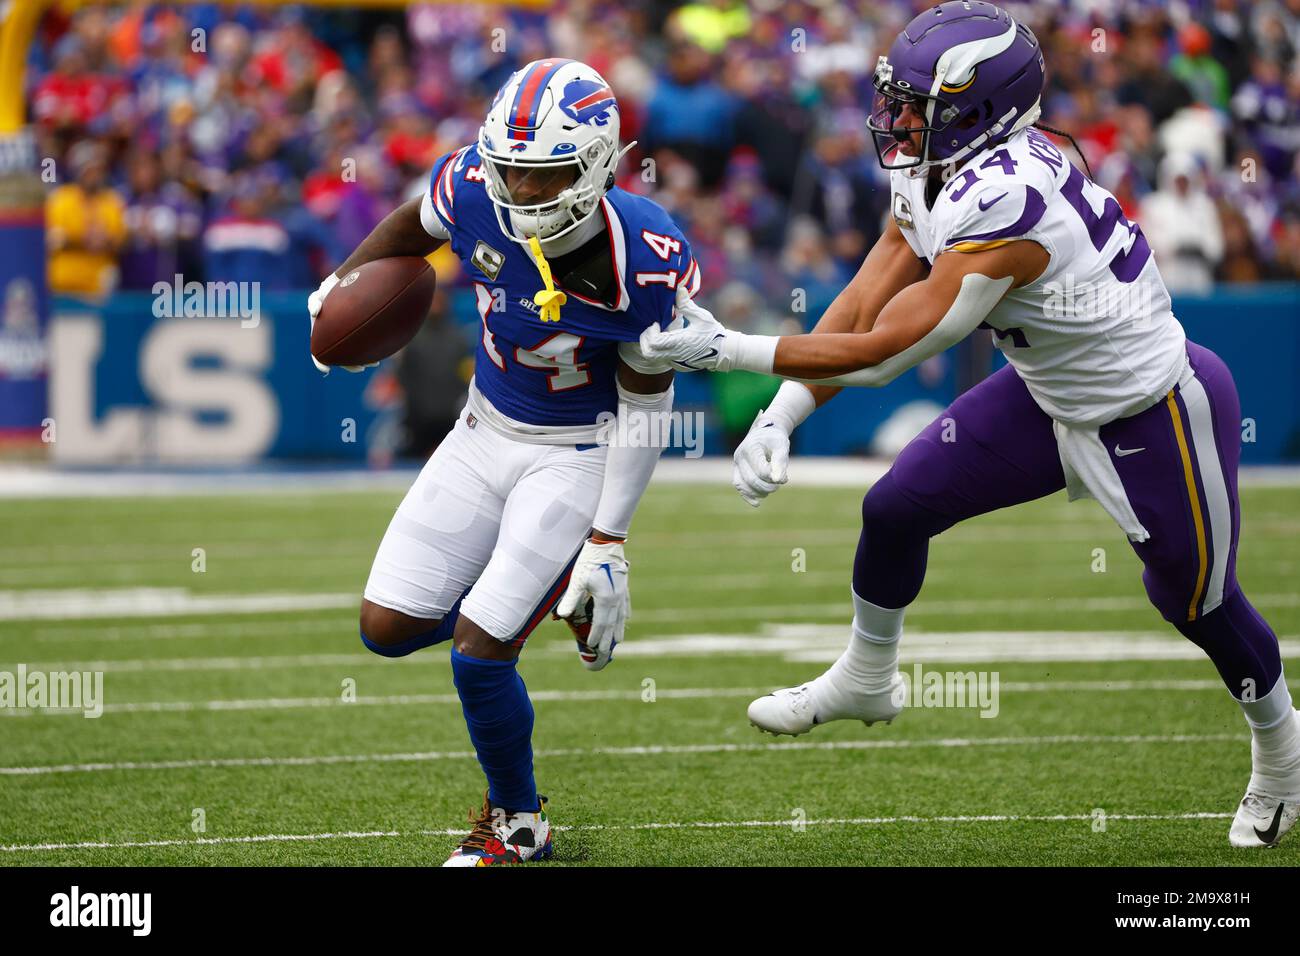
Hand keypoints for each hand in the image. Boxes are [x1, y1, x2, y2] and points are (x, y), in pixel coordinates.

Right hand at [308, 272, 373, 373]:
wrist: (343, 286)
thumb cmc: (328, 293)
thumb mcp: (318, 295)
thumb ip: (313, 302)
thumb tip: (315, 312)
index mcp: (321, 337)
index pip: (317, 354)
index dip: (320, 363)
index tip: (326, 370)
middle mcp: (334, 340)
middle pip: (341, 359)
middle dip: (350, 366)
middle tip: (361, 368)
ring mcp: (347, 338)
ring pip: (354, 355)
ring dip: (364, 361)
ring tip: (374, 363)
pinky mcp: (358, 334)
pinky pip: (364, 346)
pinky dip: (370, 350)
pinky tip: (380, 352)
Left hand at [555, 537, 629, 670]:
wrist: (607, 543)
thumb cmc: (590, 560)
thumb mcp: (577, 580)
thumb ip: (571, 599)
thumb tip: (562, 616)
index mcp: (605, 599)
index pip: (601, 622)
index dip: (597, 635)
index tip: (593, 646)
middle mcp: (616, 598)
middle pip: (613, 622)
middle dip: (609, 638)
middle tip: (606, 651)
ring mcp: (622, 592)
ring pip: (621, 615)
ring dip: (619, 628)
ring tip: (618, 640)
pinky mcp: (624, 585)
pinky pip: (626, 604)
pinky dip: (625, 613)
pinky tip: (626, 618)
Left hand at [639, 284, 729, 371]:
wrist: (724, 351)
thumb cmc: (713, 332)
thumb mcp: (701, 316)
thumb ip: (687, 304)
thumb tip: (680, 288)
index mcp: (680, 342)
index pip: (655, 342)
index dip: (651, 332)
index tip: (656, 323)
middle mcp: (676, 355)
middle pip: (648, 352)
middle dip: (645, 340)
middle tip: (652, 329)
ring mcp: (676, 362)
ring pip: (653, 358)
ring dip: (651, 346)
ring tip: (659, 334)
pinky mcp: (677, 366)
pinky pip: (662, 359)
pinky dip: (659, 350)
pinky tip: (668, 340)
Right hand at [733, 414, 790, 506]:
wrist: (764, 433)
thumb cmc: (775, 439)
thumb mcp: (782, 446)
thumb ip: (781, 462)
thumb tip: (779, 481)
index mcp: (750, 448)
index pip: (761, 470)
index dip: (774, 478)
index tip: (785, 478)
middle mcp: (739, 456)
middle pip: (752, 480)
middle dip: (768, 486)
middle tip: (779, 484)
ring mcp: (736, 464)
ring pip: (744, 485)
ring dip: (760, 492)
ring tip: (773, 487)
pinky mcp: (737, 471)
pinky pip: (739, 486)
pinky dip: (748, 496)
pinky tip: (757, 504)